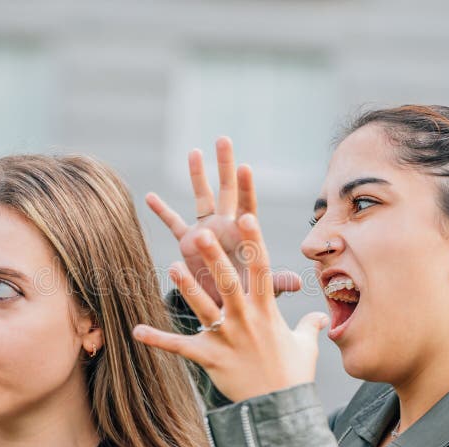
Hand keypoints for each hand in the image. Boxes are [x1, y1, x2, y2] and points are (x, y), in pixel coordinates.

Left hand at [133, 213, 328, 401]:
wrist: (280, 410)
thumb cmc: (293, 375)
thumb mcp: (305, 345)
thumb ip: (310, 325)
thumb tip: (322, 317)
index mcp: (267, 311)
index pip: (262, 269)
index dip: (254, 241)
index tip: (247, 216)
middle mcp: (246, 320)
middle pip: (228, 282)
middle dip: (215, 257)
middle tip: (201, 233)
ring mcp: (226, 338)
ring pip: (203, 308)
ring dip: (187, 288)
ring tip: (172, 266)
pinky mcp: (209, 358)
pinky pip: (180, 348)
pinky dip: (158, 340)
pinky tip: (137, 331)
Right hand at [146, 137, 300, 305]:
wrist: (224, 304)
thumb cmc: (249, 293)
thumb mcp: (262, 288)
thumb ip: (277, 283)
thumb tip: (298, 283)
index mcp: (245, 233)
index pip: (247, 205)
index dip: (246, 187)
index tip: (245, 167)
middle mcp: (226, 225)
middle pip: (226, 190)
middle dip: (225, 166)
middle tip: (224, 140)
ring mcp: (207, 229)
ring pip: (202, 197)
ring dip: (197, 175)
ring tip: (194, 151)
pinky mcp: (188, 241)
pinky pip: (173, 223)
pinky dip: (162, 211)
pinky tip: (149, 196)